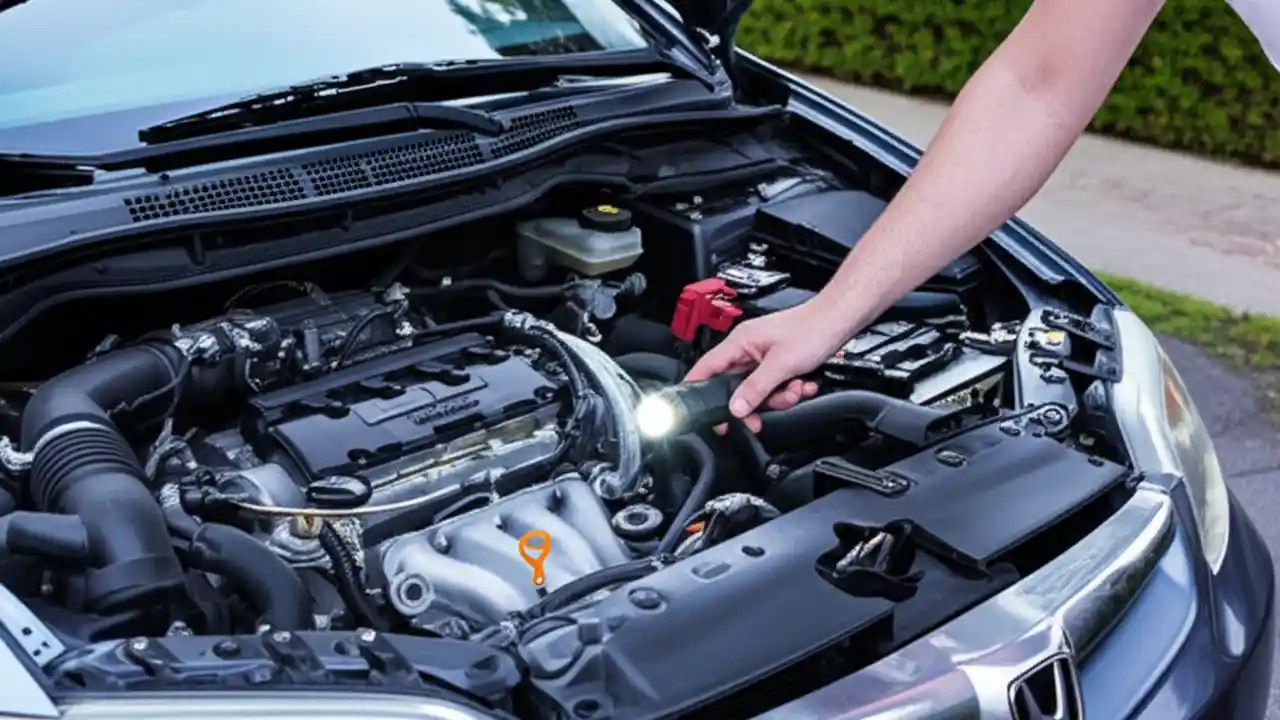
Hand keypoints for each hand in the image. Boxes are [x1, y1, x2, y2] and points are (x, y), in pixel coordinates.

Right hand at [683, 299, 855, 431]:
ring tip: (795, 390)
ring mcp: (762, 357)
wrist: (839, 320)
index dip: (698, 390)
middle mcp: (747, 349)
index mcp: (740, 342)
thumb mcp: (781, 365)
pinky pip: (774, 386)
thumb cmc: (812, 329)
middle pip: (735, 387)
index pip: (706, 368)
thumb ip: (756, 389)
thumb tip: (735, 408)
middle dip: (754, 403)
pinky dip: (789, 389)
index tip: (700, 413)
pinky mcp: (777, 363)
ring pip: (758, 390)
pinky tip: (803, 384)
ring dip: (778, 397)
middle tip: (758, 420)